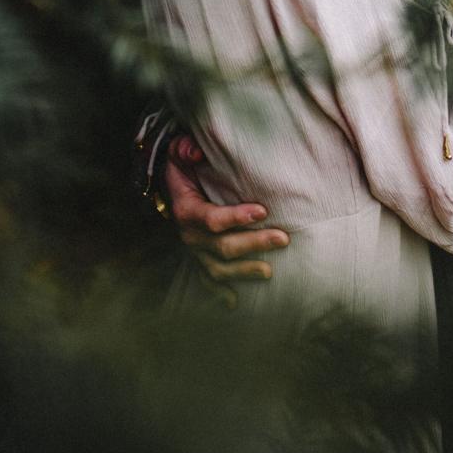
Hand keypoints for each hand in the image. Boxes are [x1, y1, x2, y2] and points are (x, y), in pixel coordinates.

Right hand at [163, 135, 288, 306]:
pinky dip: (220, 294)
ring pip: (219, 268)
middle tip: (283, 238)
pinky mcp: (199, 259)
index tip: (263, 210)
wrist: (169, 186)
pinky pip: (208, 281)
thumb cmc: (182, 166)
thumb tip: (197, 152)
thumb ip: (186, 148)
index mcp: (187, 210)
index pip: (212, 219)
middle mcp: (190, 236)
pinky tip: (235, 304)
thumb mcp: (179, 150)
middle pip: (223, 247)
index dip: (237, 217)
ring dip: (245, 271)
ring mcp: (195, 252)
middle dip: (254, 244)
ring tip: (270, 272)